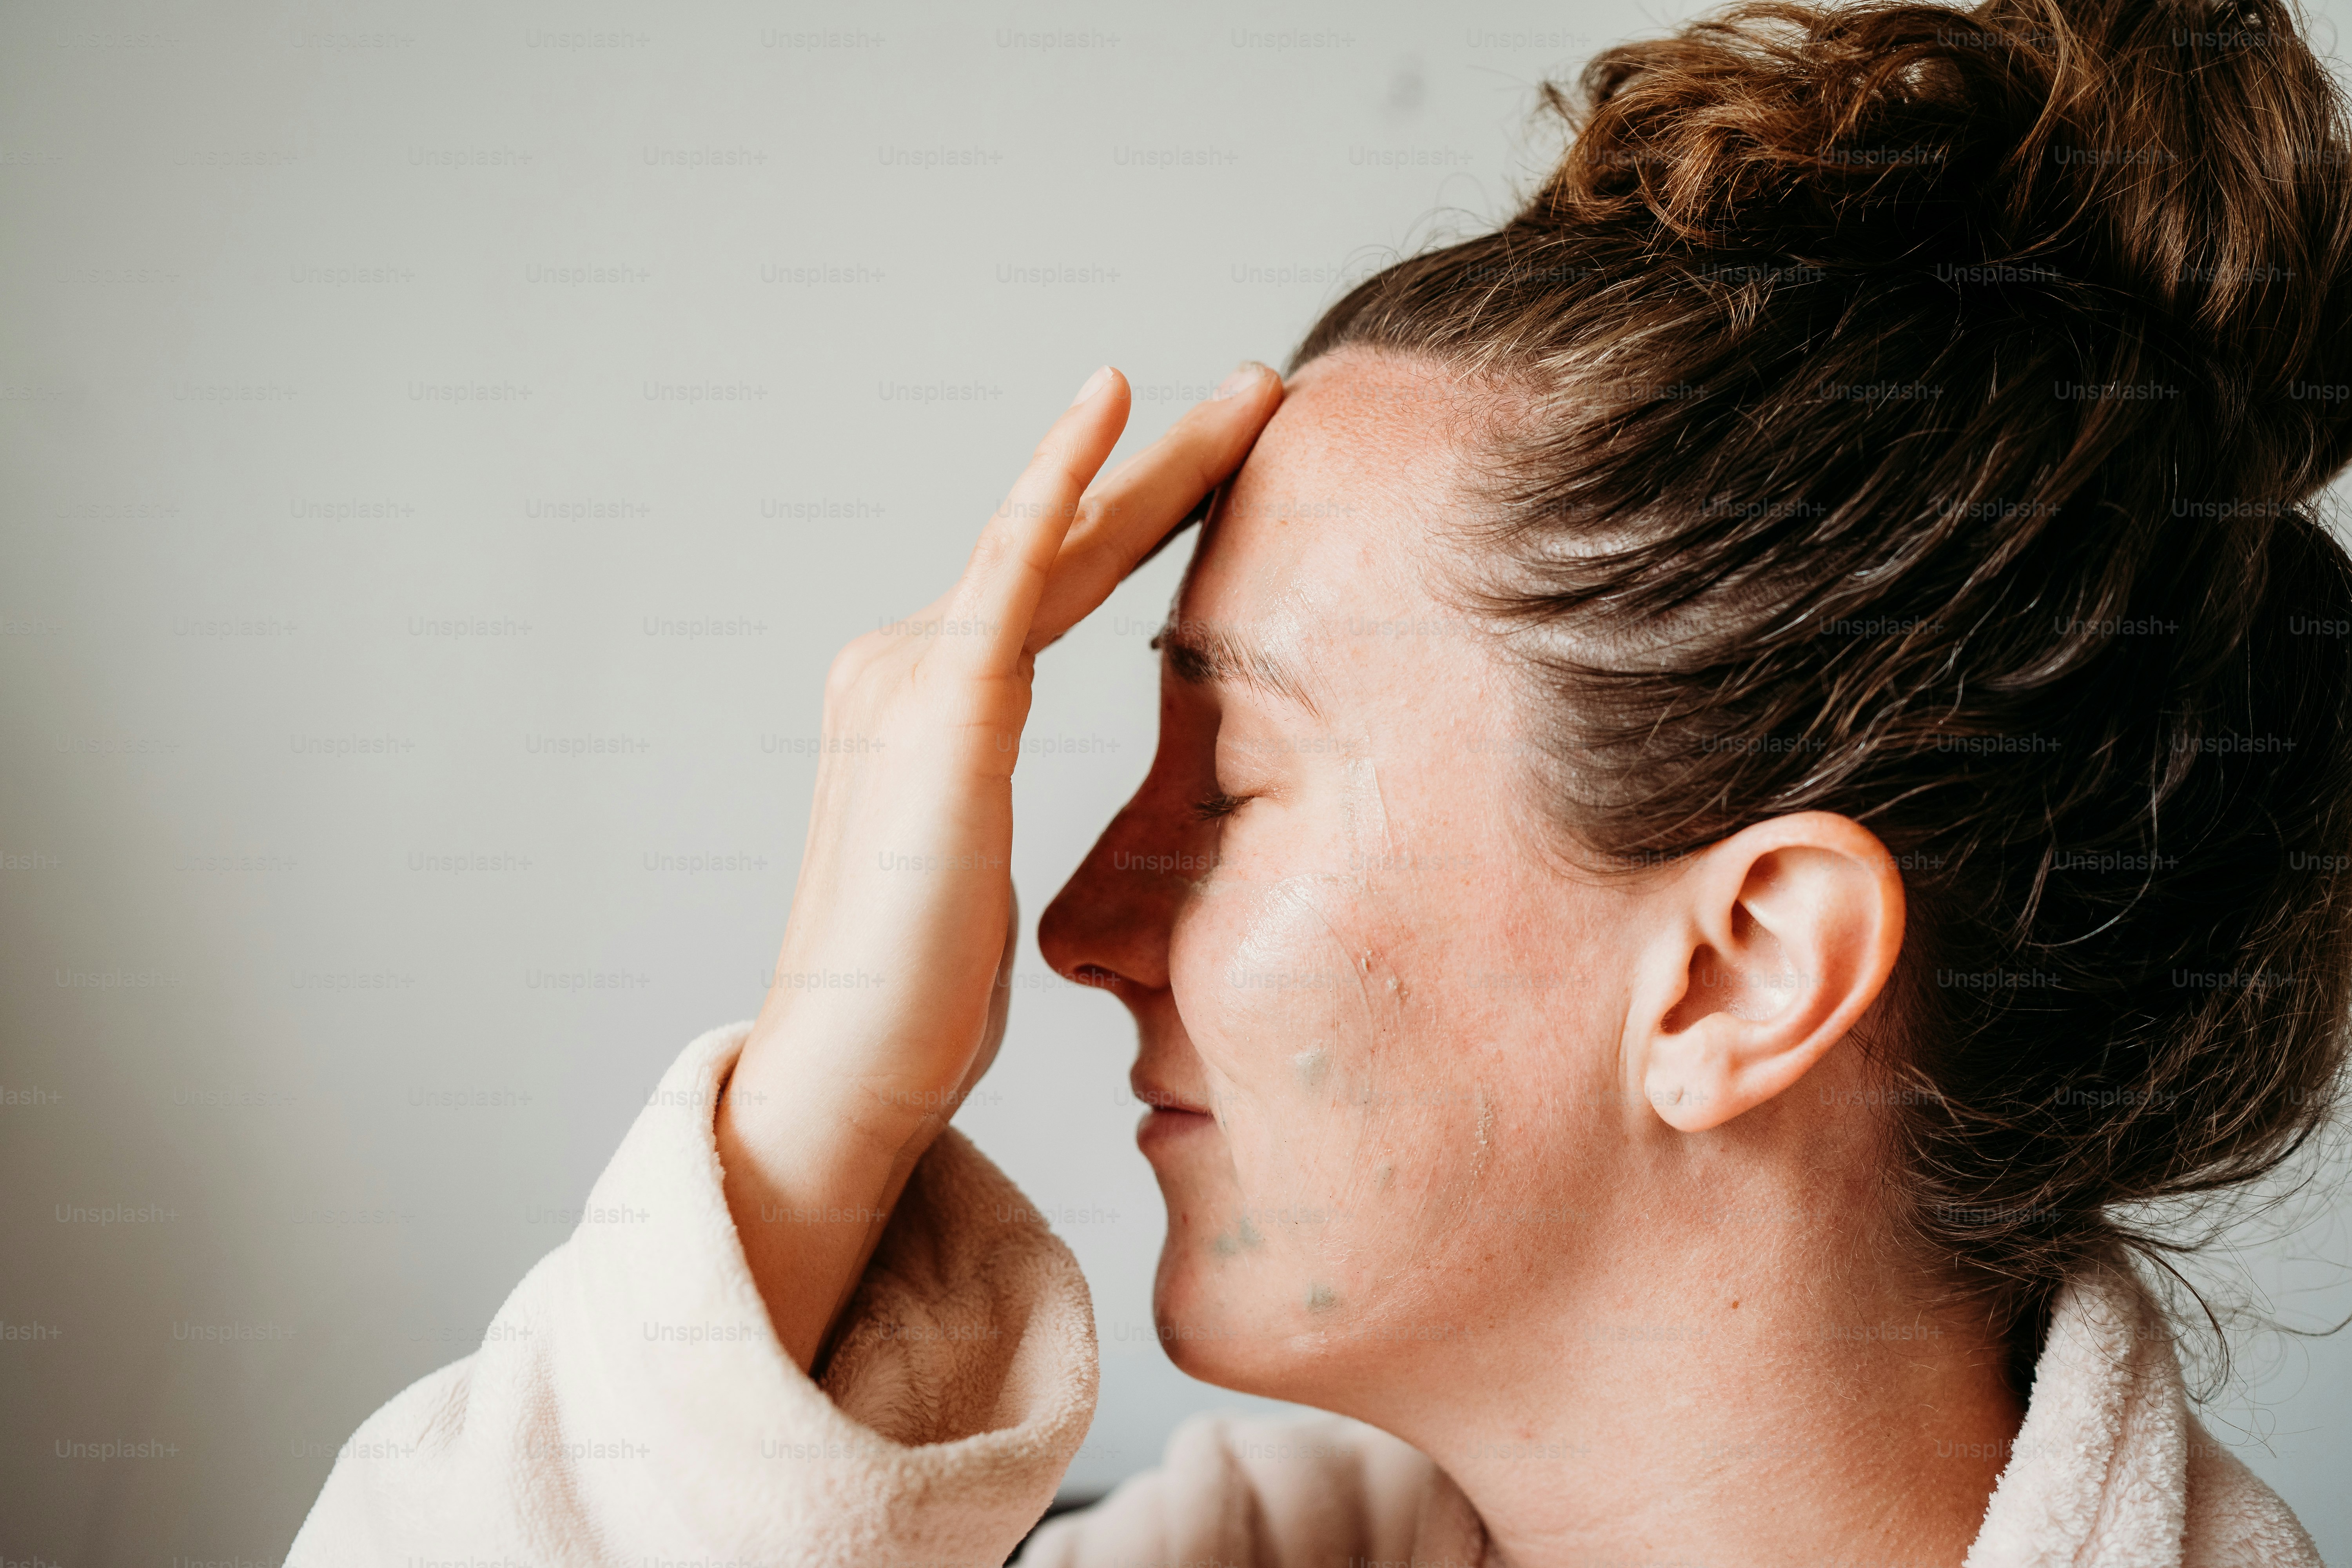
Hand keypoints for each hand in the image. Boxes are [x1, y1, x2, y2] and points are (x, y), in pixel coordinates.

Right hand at [717, 361, 1284, 1370]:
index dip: (1141, 517)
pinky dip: (1063, 476)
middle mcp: (905, 662)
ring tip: (1251, 392)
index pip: (1058, 586)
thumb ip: (998, 813)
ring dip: (1160, 458)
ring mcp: (912, 671)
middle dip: (1169, 463)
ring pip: (1063, 535)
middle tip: (1260, 391)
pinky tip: (1114, 400)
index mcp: (929, 704)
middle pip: (1067, 543)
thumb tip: (1056, 827)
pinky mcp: (939, 700)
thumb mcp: (979, 880)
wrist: (851, 1069)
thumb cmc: (920, 1002)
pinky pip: (1014, 563)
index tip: (1227, 467)